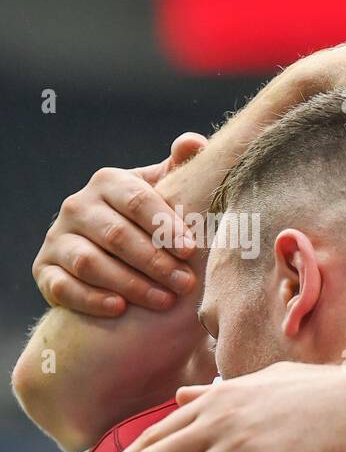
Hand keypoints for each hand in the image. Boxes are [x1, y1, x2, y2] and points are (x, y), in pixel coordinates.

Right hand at [34, 133, 208, 316]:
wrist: (110, 254)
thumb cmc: (149, 220)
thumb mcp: (165, 192)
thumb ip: (180, 169)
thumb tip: (194, 142)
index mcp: (108, 183)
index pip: (136, 200)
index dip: (164, 225)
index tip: (190, 249)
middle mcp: (77, 207)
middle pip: (116, 235)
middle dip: (155, 262)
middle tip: (186, 283)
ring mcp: (57, 239)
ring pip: (90, 263)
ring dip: (130, 284)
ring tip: (165, 301)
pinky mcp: (46, 271)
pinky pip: (63, 287)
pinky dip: (91, 299)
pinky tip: (119, 309)